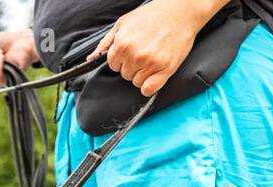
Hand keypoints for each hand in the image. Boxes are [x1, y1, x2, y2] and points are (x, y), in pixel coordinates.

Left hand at [89, 0, 226, 96]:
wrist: (180, 11)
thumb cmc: (152, 15)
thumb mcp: (123, 23)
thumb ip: (106, 42)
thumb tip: (91, 58)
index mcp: (122, 45)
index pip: (113, 65)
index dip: (122, 59)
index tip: (132, 51)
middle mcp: (135, 56)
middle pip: (125, 75)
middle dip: (132, 66)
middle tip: (144, 52)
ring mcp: (150, 64)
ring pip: (136, 82)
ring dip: (142, 74)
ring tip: (152, 58)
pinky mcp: (165, 69)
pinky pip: (148, 90)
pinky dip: (150, 86)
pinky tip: (154, 75)